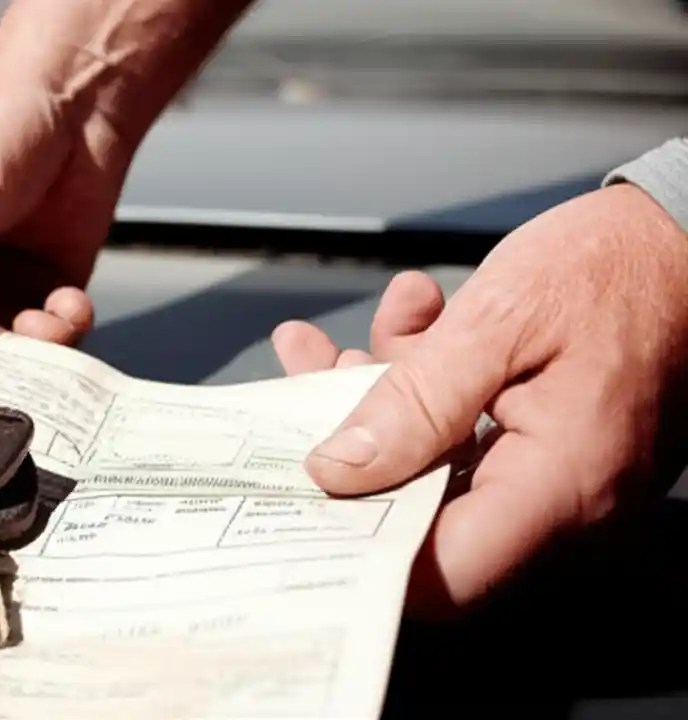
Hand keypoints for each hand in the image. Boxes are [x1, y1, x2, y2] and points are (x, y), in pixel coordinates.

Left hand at [272, 184, 687, 615]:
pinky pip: (468, 428)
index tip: (303, 500)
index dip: (365, 552)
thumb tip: (339, 470)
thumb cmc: (622, 266)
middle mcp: (561, 498)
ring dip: (378, 400)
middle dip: (351, 448)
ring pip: (435, 461)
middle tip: (301, 392)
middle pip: (423, 511)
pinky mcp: (550, 439)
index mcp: (559, 487)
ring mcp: (557, 470)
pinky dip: (425, 379)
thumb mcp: (500, 321)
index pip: (445, 575)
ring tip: (337, 342)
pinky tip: (412, 319)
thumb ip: (415, 402)